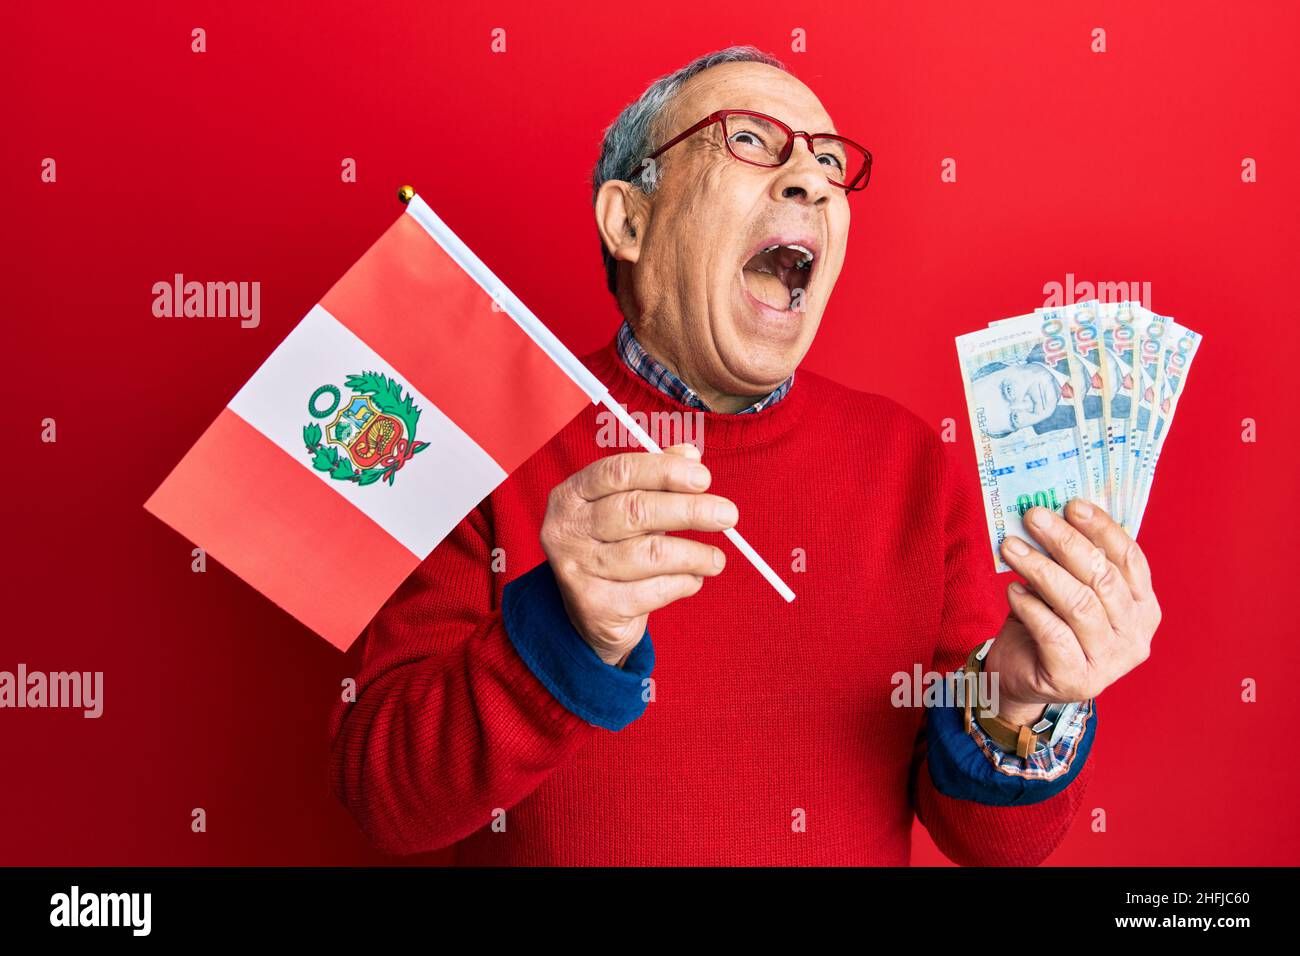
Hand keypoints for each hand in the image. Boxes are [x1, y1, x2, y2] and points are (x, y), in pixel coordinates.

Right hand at [539, 443, 735, 666]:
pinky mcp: (595, 606)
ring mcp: (577, 569)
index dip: (665, 471)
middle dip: (690, 510)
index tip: (704, 478)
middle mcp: (567, 530)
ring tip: (716, 558)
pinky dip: (683, 583)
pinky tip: (693, 579)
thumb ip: (655, 479)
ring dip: (694, 554)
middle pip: (636, 510)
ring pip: (650, 553)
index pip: (620, 471)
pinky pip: (653, 590)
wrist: (589, 614)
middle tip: (728, 515)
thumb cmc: (612, 547)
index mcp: (571, 494)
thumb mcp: (625, 506)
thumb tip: (690, 454)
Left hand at [982, 498, 1161, 725]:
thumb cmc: (1047, 625)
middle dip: (1066, 542)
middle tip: (1034, 517)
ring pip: (1078, 604)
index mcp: (1143, 608)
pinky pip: (1053, 633)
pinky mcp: (1076, 679)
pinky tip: (1012, 590)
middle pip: (1103, 578)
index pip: (1130, 560)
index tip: (1072, 504)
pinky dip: (1030, 607)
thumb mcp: (1066, 588)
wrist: (1020, 678)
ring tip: (1011, 547)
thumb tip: (1054, 513)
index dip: (1103, 529)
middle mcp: (1134, 636)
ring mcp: (1109, 662)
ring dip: (1041, 569)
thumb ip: (1072, 561)